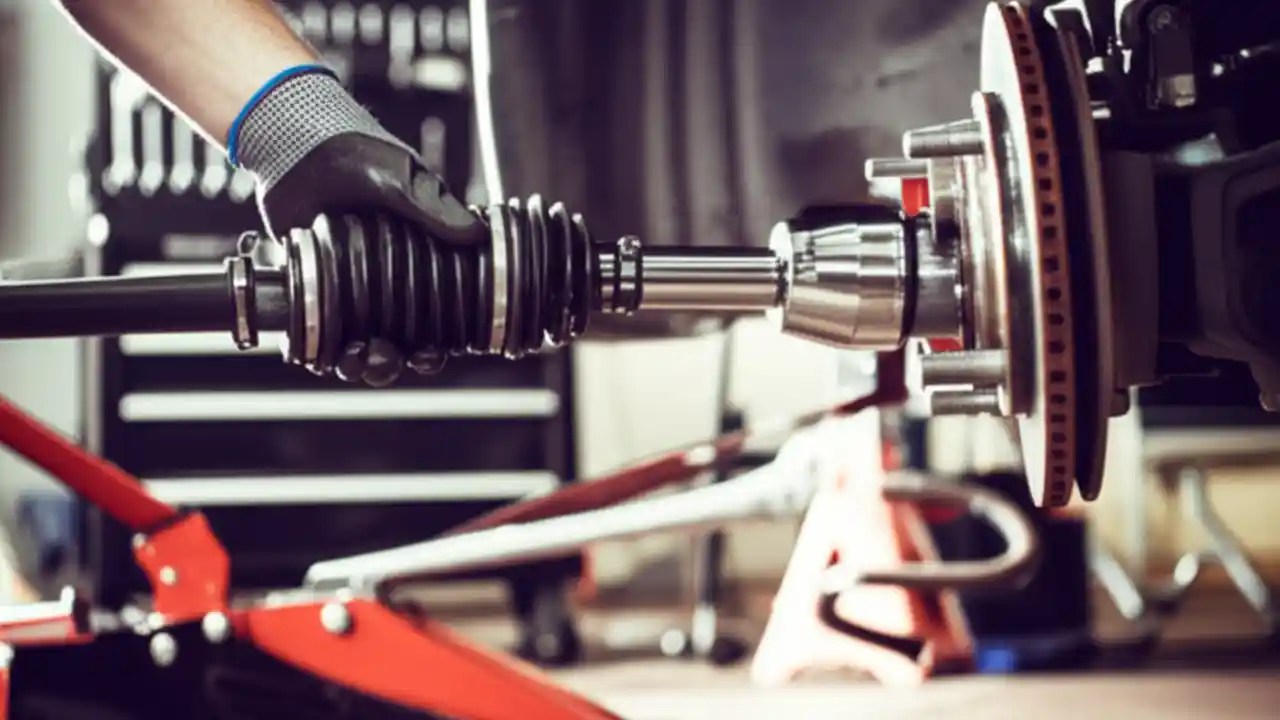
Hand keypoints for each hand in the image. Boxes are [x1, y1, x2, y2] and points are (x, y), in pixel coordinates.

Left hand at [231, 66, 484, 385]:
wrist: (296, 141)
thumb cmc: (356, 151)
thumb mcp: (401, 178)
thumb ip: (435, 210)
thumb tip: (478, 235)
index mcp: (420, 260)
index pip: (437, 318)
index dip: (435, 345)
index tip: (430, 354)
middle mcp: (386, 279)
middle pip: (397, 341)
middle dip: (393, 360)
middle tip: (382, 357)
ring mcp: (348, 285)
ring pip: (358, 343)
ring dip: (358, 361)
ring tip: (353, 358)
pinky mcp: (313, 283)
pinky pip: (320, 329)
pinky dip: (321, 347)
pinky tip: (321, 352)